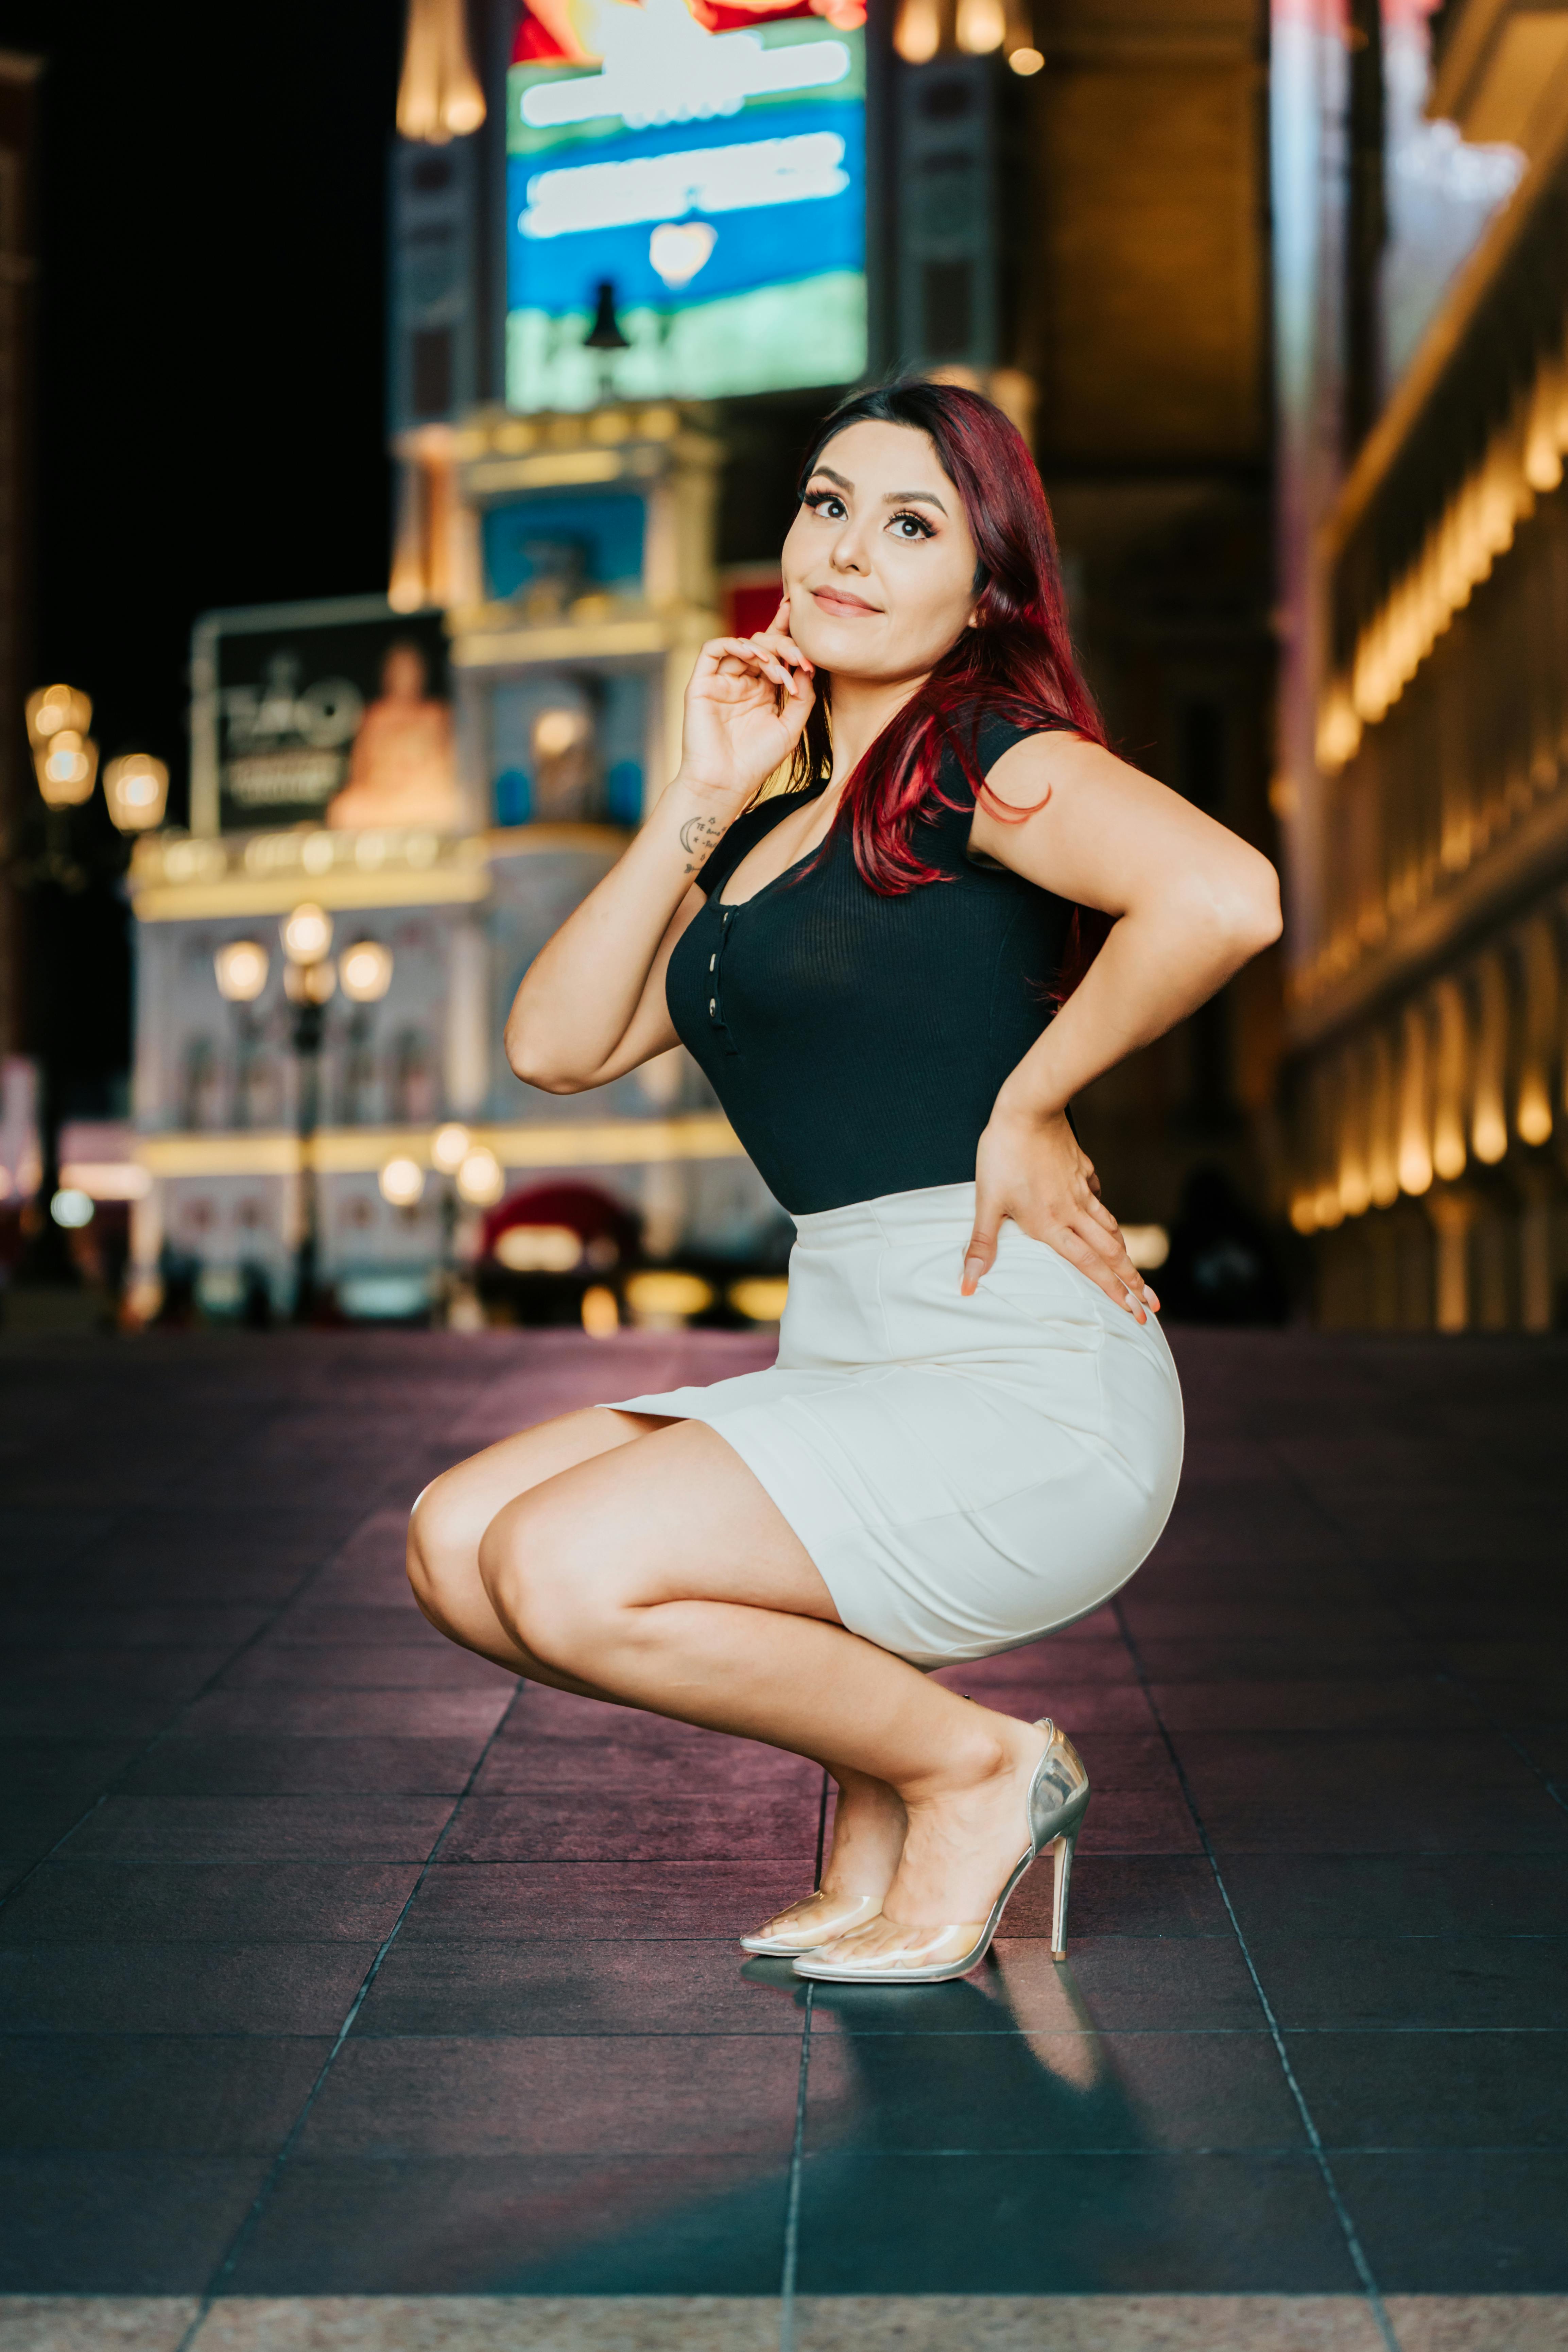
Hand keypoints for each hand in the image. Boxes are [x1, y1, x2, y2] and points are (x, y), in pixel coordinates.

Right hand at [675, 600, 815, 804]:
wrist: (726, 783)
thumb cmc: (757, 761)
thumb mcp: (791, 727)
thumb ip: (802, 695)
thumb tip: (807, 665)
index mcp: (762, 691)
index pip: (776, 654)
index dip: (788, 634)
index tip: (804, 621)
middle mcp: (742, 682)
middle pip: (763, 645)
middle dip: (786, 646)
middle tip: (802, 660)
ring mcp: (721, 682)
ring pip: (742, 645)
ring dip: (766, 651)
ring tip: (780, 670)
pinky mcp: (702, 683)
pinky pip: (713, 650)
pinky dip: (735, 645)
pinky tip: (754, 656)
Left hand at [962, 1106, 1158, 1322]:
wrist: (1028, 1109)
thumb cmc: (1003, 1155)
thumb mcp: (987, 1203)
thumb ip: (981, 1246)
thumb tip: (967, 1284)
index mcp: (1051, 1225)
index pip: (1090, 1266)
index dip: (1114, 1291)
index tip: (1136, 1310)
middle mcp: (1072, 1212)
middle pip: (1110, 1252)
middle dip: (1133, 1280)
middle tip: (1152, 1303)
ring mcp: (1080, 1189)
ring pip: (1109, 1227)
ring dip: (1124, 1252)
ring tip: (1136, 1271)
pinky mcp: (1081, 1169)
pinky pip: (1097, 1196)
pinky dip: (1104, 1213)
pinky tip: (1104, 1217)